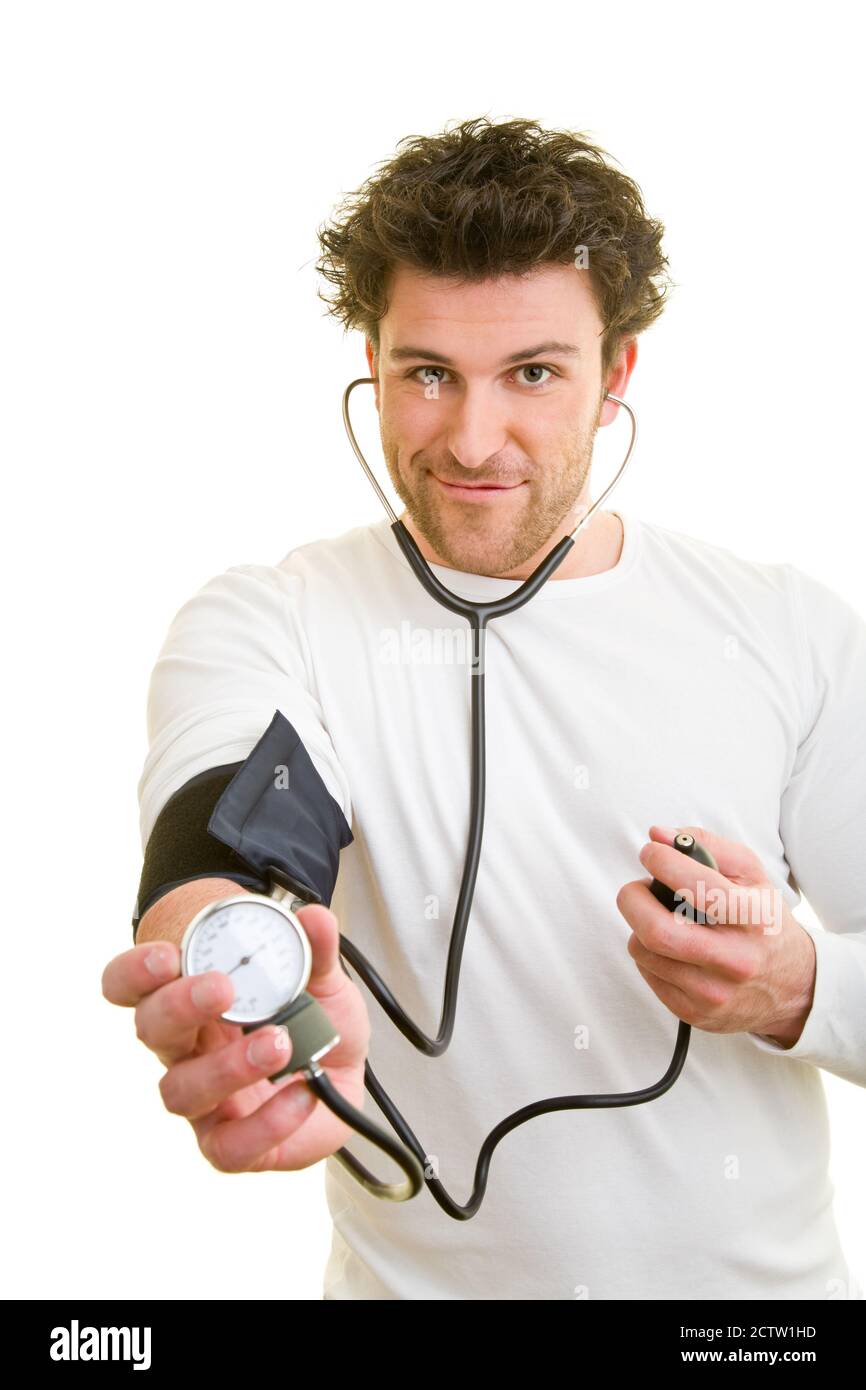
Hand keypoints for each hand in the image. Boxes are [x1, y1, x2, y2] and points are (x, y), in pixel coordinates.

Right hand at [101, 905, 370, 1170]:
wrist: (338, 1068)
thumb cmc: (311, 1017)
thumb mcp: (323, 979)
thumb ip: (317, 951)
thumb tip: (314, 918)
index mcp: (190, 1000)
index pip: (132, 985)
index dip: (135, 973)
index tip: (166, 956)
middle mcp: (185, 1049)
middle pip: (151, 1030)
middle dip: (179, 1006)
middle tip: (221, 988)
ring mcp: (204, 1099)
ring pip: (180, 1091)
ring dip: (225, 1067)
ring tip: (278, 1042)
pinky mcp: (230, 1142)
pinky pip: (228, 1146)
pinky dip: (266, 1124)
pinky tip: (301, 1094)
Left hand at [615, 825, 816, 1045]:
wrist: (792, 987)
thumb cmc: (764, 922)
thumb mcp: (752, 875)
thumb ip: (707, 845)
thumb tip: (659, 835)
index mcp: (753, 919)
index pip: (698, 888)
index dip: (663, 862)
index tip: (650, 852)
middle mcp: (735, 960)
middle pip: (658, 931)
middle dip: (633, 899)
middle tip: (637, 888)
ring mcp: (714, 992)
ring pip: (644, 951)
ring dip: (639, 926)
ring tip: (660, 918)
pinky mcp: (696, 1013)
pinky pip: (647, 973)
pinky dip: (648, 953)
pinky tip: (669, 947)